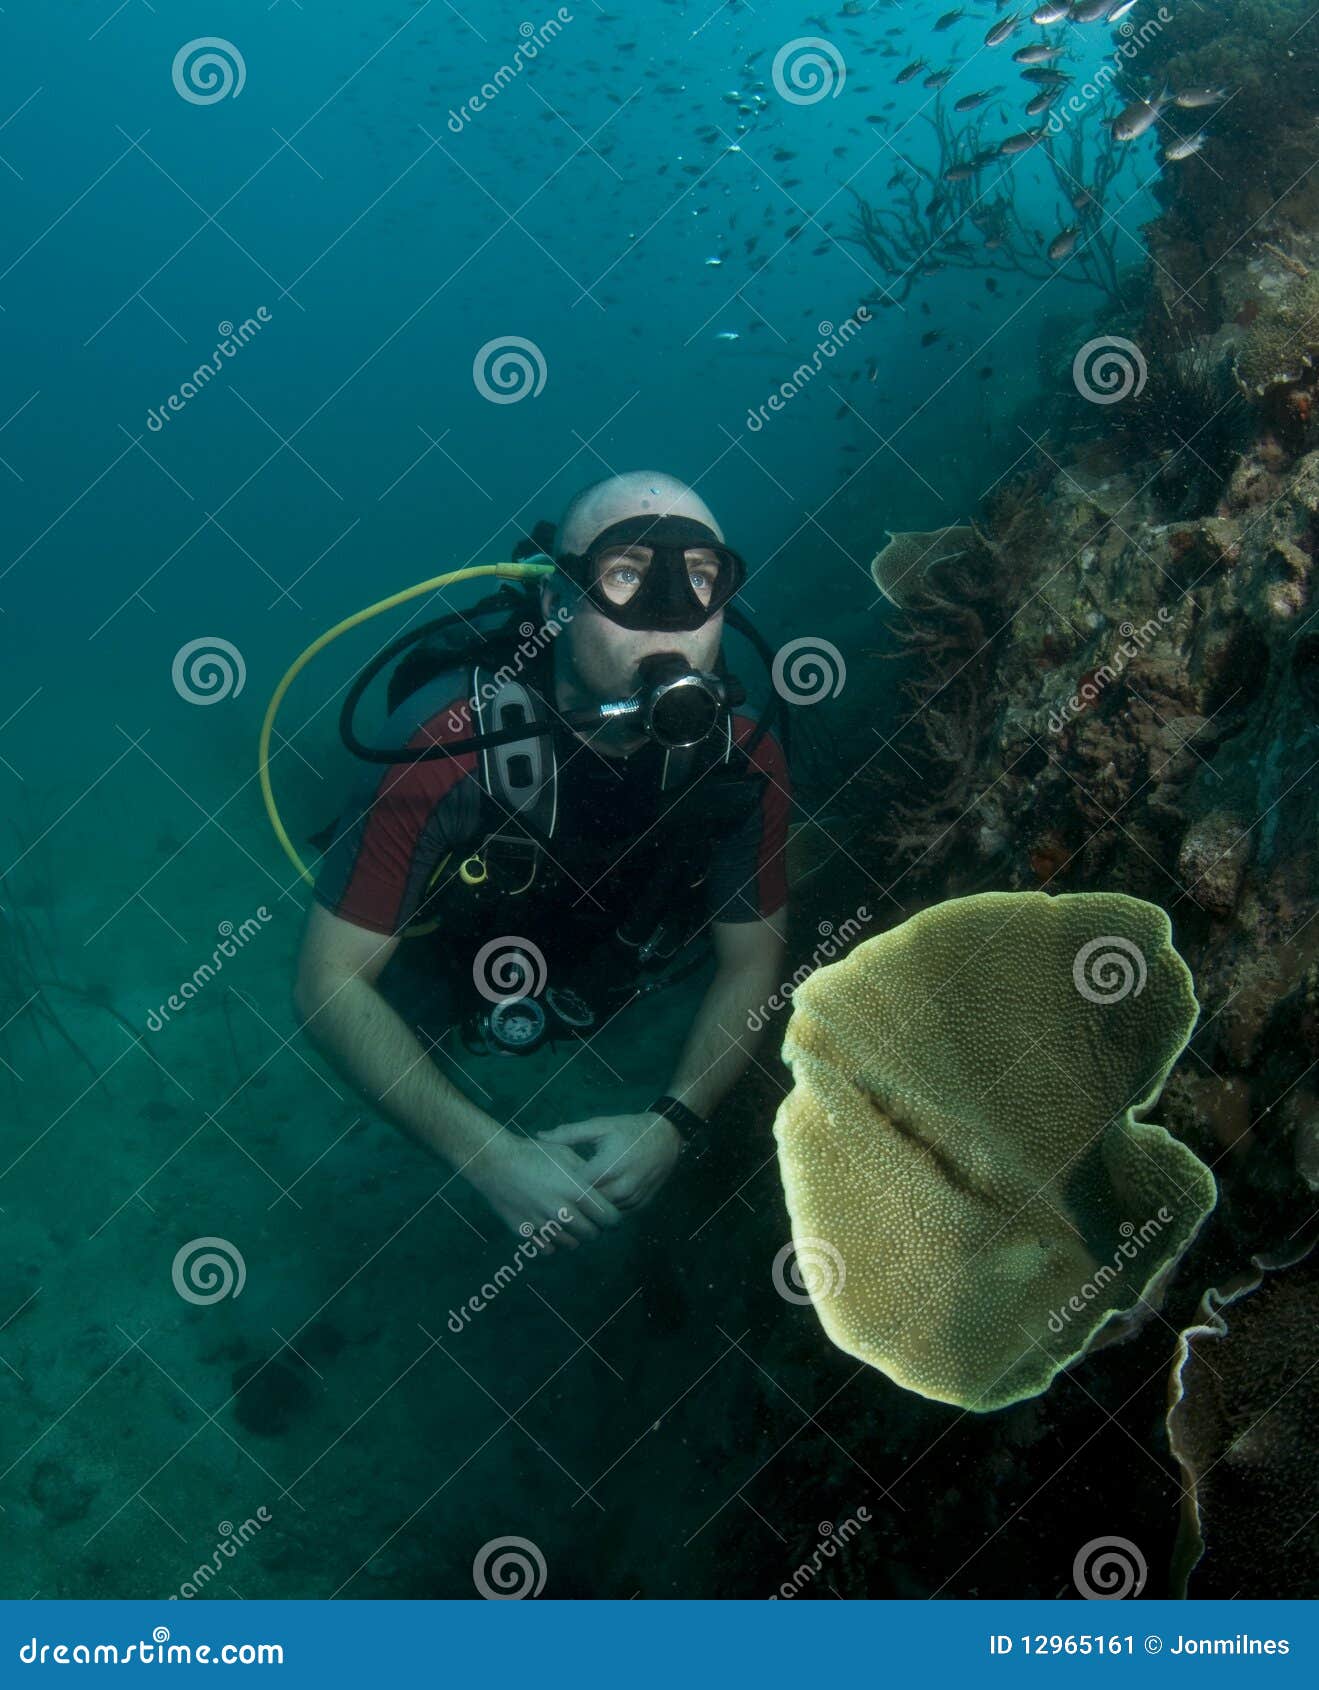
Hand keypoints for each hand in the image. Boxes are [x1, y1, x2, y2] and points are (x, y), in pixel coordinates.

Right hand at [467, 1135, 622, 1250]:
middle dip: (594, 1227)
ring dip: (574, 1235)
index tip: (609, 1213)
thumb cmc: (533, 1154)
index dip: (613, 1217)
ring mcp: (543, 1225)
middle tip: (588, 1216)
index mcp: (576, 1191)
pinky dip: (552, 1242)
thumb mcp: (566, 1154)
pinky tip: (549, 1226)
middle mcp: (562, 1212)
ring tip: (567, 1219)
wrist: (495, 1162)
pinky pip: (549, 1249)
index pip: (610, 1218)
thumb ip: (588, 1174)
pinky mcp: (526, 1233)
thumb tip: (603, 1189)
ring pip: (572, 1244)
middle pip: (593, 1234)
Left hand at [536, 1112, 681, 1211]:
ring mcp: (633, 1198)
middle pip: (589, 1206)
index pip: (576, 1189)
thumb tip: (540, 1136)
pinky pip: (618, 1215)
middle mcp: (622, 1187)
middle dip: (573, 1203)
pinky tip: (596, 1204)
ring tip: (574, 1203)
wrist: (666, 1137)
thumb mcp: (599, 1126)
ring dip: (590, 1210)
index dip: (561, 1189)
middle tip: (558, 1198)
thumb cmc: (629, 1129)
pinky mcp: (641, 1205)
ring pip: (603, 1214)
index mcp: (608, 1166)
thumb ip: (569, 1133)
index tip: (549, 1186)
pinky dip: (606, 1211)